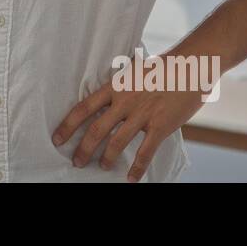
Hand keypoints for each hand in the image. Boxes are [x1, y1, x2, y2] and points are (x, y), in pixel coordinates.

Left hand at [51, 54, 209, 181]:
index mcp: (115, 87)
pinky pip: (145, 152)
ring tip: (102, 167)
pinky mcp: (160, 126)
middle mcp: (124, 101)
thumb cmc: (161, 68)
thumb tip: (105, 101)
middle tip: (76, 162)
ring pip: (117, 143)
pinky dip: (137, 168)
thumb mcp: (133, 73)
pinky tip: (131, 178)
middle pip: (96, 129)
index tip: (56, 139)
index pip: (84, 108)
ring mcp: (142, 114)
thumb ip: (119, 88)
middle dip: (83, 149)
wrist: (189, 67)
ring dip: (106, 158)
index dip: (67, 125)